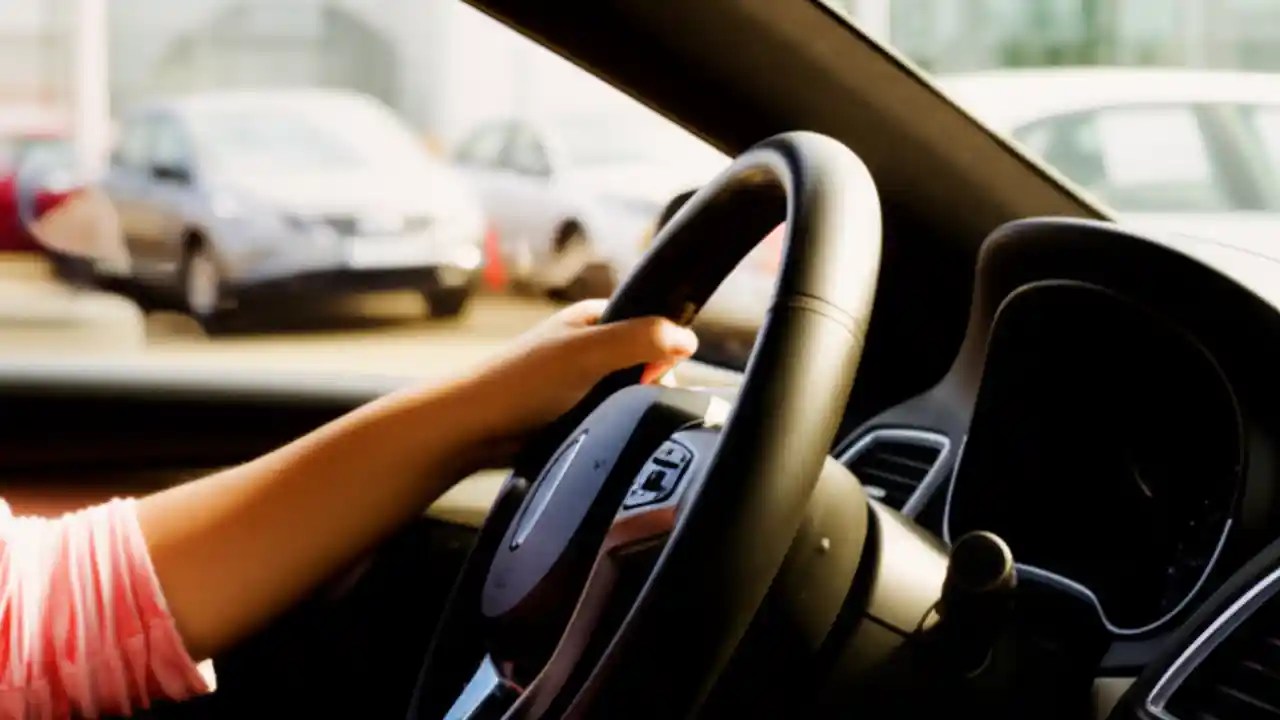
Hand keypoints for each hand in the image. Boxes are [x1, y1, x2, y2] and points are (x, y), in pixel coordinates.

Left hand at [466, 299, 698, 447]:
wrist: (473, 429)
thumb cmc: (524, 382)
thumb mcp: (590, 351)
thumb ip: (643, 339)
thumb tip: (689, 340)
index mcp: (594, 319)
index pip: (653, 327)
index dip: (661, 351)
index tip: (650, 374)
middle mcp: (589, 347)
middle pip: (647, 366)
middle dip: (645, 387)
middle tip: (623, 403)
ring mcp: (580, 384)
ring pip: (630, 398)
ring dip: (626, 413)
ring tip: (607, 424)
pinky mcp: (573, 417)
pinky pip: (610, 422)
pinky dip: (611, 431)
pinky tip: (600, 439)